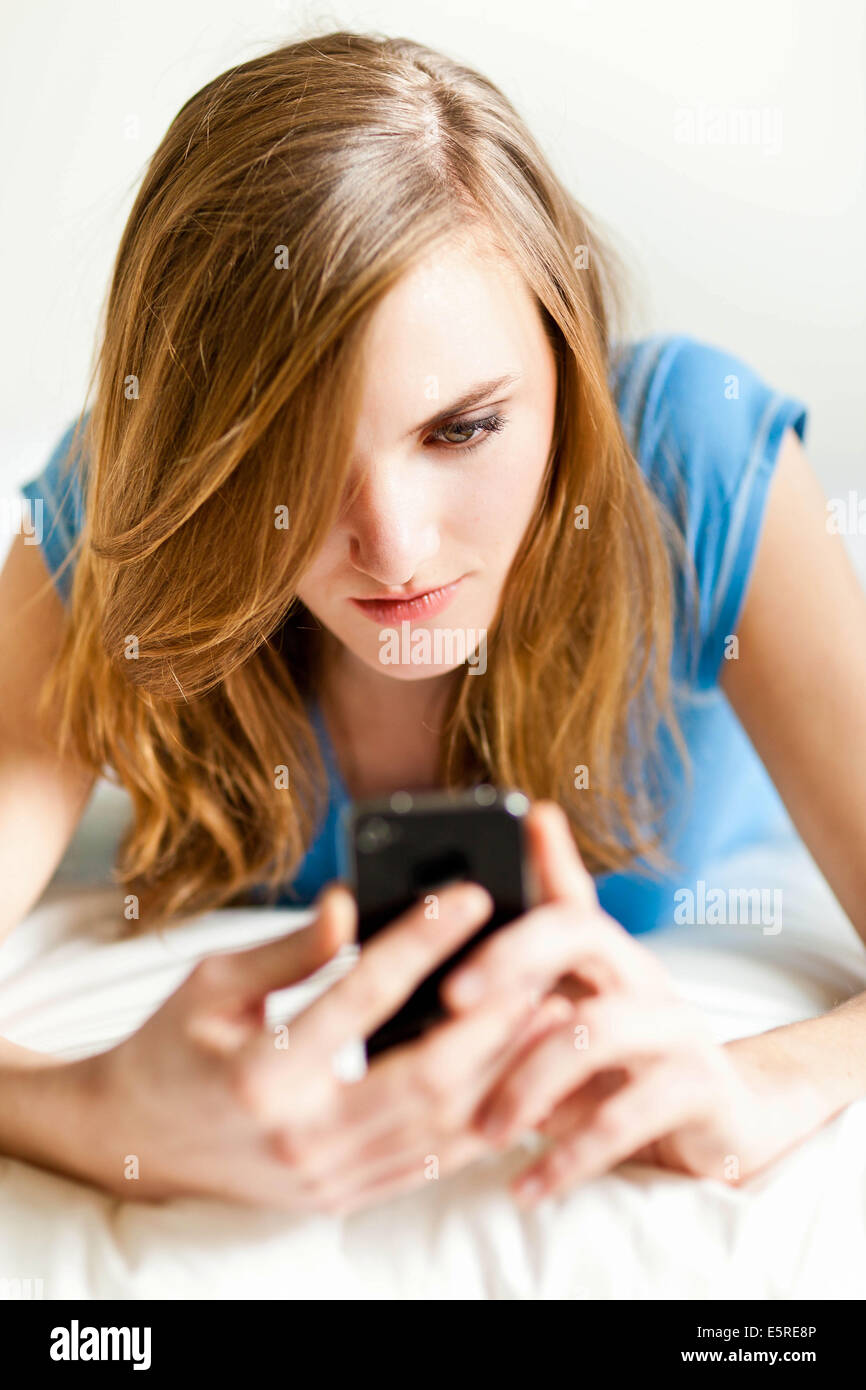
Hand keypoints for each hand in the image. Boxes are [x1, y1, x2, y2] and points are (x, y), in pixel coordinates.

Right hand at [82, 879, 553, 1211]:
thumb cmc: (170, 1048)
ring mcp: (328, 1177)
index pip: (361, 994)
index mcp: (264, 1073)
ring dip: (503, 1070)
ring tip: (549, 1016)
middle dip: (493, 1017)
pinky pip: (429, 1164)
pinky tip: (515, 1077)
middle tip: (541, 964)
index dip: (421, 940)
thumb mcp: (212, 985)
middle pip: (426, 1074)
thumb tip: (350, 904)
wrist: (132, 1144)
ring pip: (441, 1126)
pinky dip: (479, 1122)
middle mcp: (303, 1135)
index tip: (469, 895)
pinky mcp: (343, 1198)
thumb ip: (289, 950)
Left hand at [440, 801, 828, 1204]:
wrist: (731, 1125)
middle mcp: (644, 977)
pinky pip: (625, 1116)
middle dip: (510, 959)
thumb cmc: (627, 1075)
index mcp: (607, 956)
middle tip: (451, 1003)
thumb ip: (515, 1010)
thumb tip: (427, 1010)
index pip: (561, 901)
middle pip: (581, 932)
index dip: (517, 895)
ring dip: (528, 1080)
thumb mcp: (567, 1037)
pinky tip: (527, 1186)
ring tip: (487, 1130)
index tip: (458, 915)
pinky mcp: (700, 1088)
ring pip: (595, 1029)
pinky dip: (568, 1155)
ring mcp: (677, 1027)